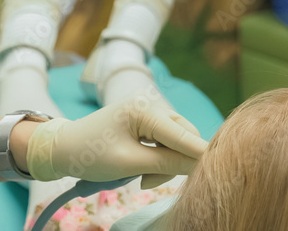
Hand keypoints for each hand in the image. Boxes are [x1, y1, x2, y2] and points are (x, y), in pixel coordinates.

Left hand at [25, 98, 207, 186]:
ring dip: (166, 163)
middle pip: (184, 137)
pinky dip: (159, 159)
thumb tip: (200, 165)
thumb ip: (166, 164)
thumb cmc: (90, 154)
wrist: (62, 148)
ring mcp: (148, 112)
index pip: (184, 135)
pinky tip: (142, 171)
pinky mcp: (145, 122)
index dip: (202, 154)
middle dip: (176, 162)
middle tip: (150, 183)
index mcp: (145, 108)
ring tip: (142, 179)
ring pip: (176, 141)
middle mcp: (151, 104)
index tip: (224, 168)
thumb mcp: (129, 163)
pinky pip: (165, 142)